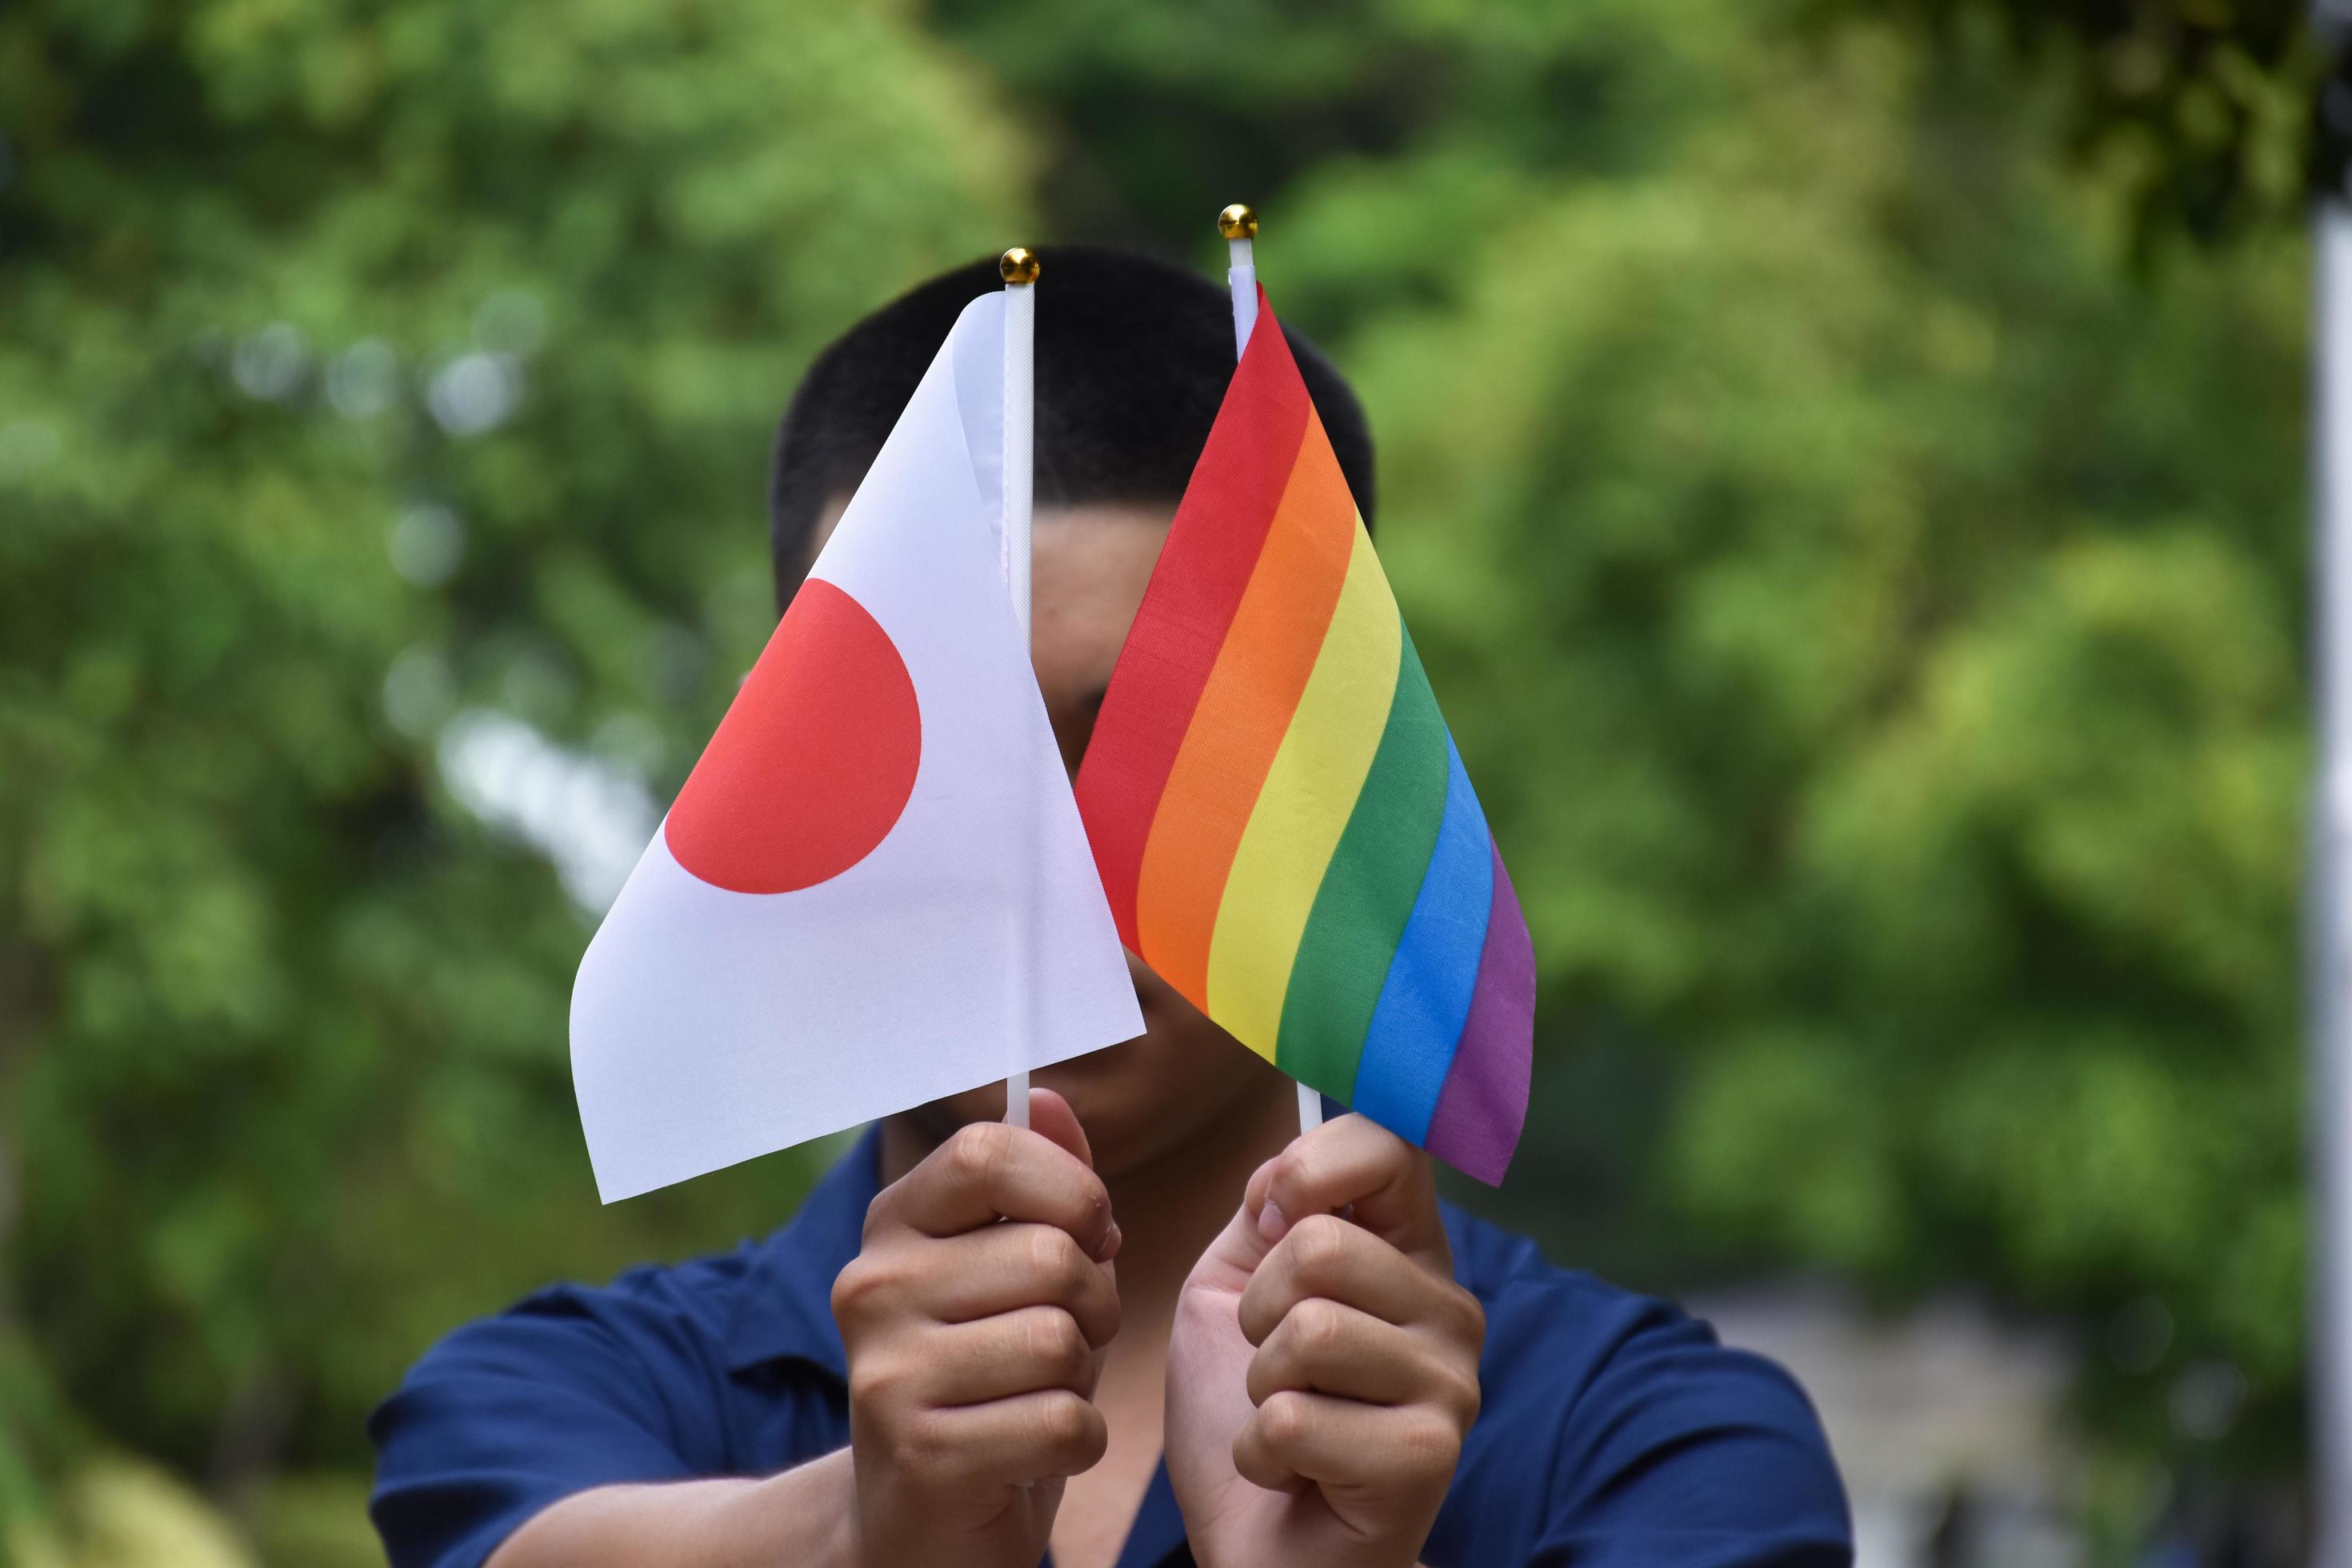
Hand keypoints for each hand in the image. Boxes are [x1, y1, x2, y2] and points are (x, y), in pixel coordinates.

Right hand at [831, 1091, 1120, 1567]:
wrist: (918, 1523)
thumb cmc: (988, 1378)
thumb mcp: (1013, 1271)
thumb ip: (1040, 1184)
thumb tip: (1047, 1096)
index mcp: (894, 1226)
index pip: (989, 1151)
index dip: (1070, 1188)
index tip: (1086, 1232)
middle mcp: (872, 1287)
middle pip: (1051, 1257)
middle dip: (1096, 1303)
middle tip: (1067, 1339)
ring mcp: (886, 1374)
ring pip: (1060, 1341)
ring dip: (1084, 1378)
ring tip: (1042, 1393)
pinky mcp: (920, 1456)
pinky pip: (1061, 1422)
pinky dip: (1079, 1442)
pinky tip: (1036, 1451)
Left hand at [1164, 1114, 1483, 1567]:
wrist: (1261, 1550)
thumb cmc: (1244, 1417)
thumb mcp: (1232, 1289)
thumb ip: (1261, 1215)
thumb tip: (1288, 1171)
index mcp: (1410, 1254)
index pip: (1392, 1147)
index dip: (1313, 1165)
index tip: (1272, 1217)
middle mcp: (1450, 1310)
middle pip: (1321, 1246)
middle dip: (1254, 1314)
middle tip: (1268, 1368)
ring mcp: (1450, 1385)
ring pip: (1307, 1333)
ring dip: (1257, 1389)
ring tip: (1281, 1424)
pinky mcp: (1428, 1458)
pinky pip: (1293, 1420)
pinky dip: (1260, 1456)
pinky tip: (1292, 1476)